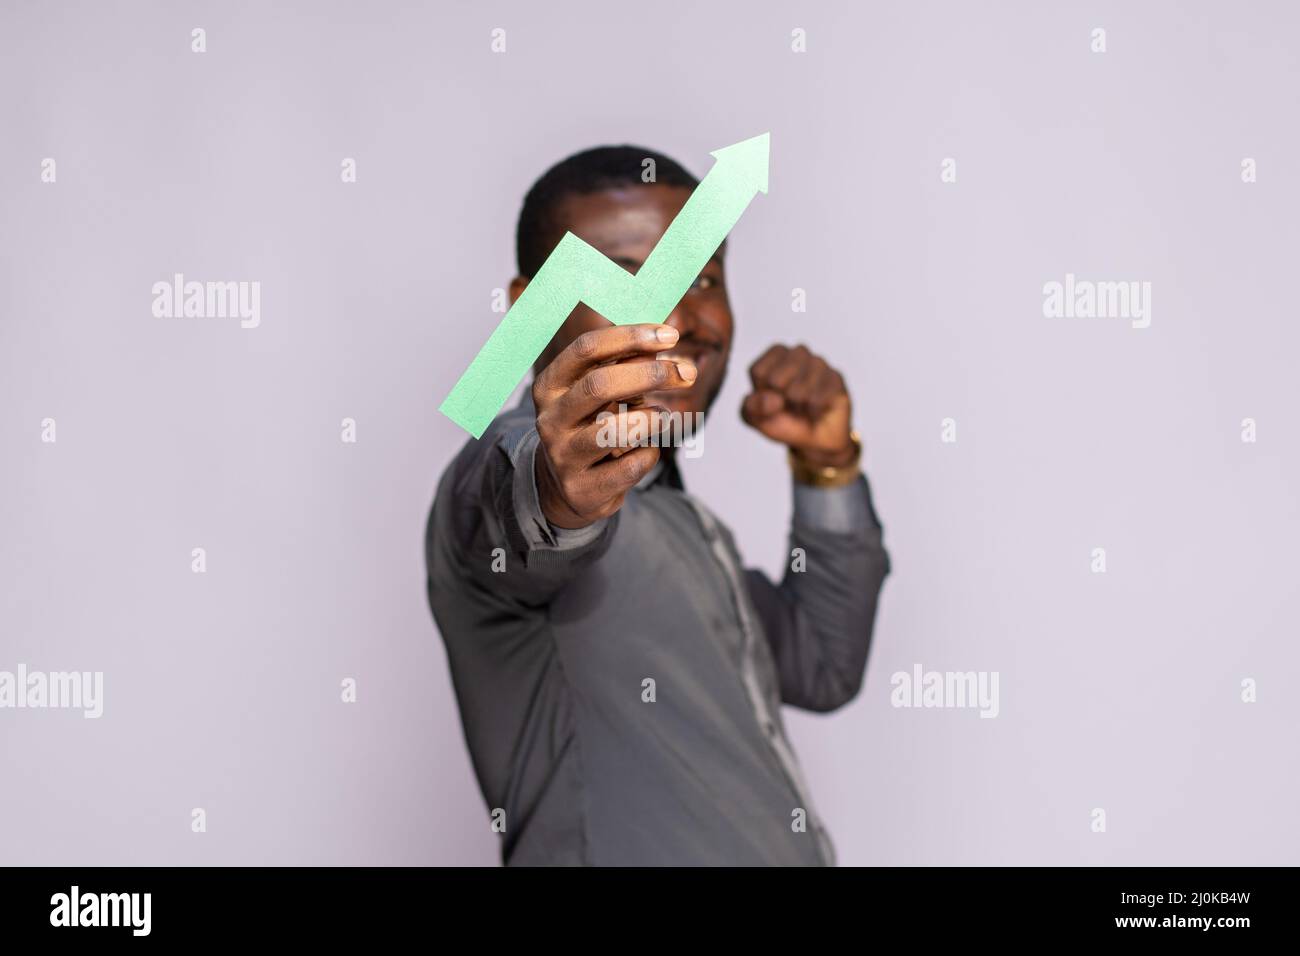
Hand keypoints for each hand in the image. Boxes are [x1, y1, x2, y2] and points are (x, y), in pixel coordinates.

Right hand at [532, 324, 696, 528]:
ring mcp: (563, 456)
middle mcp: (550, 419)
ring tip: (664, 416)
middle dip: (650, 374)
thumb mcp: (601, 393)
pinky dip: (649, 454)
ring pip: (614, 430)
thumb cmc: (592, 426)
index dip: (630, 337)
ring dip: (651, 418)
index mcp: (550, 385)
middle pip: (600, 385)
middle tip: (687, 373)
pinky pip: (630, 466)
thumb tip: (663, 339)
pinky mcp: (582, 489)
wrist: (570, 487)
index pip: (586, 349)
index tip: (671, 335)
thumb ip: (626, 365)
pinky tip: (646, 450)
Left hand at [741, 344, 855, 466]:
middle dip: (780, 402)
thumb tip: (772, 399)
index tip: (770, 399)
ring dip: (798, 409)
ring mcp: (818, 363)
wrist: (814, 439)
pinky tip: (816, 410)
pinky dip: (813, 413)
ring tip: (803, 407)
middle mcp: (797, 353)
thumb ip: (752, 407)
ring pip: (798, 392)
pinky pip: (817, 400)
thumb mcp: (756, 418)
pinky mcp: (836, 377)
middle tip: (789, 404)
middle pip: (776, 381)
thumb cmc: (783, 421)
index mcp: (774, 356)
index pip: (758, 372)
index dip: (762, 394)